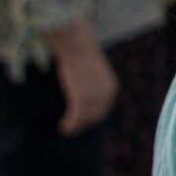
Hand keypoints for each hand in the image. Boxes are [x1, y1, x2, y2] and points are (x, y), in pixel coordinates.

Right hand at [43, 19, 116, 135]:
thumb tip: (82, 93)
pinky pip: (77, 116)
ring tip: (66, 129)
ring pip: (85, 118)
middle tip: (71, 128)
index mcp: (111, 87)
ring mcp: (95, 96)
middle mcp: (107, 94)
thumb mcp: (91, 72)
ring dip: (76, 126)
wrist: (77, 45)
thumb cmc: (80, 55)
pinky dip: (71, 124)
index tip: (80, 122)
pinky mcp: (82, 97)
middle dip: (83, 124)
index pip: (103, 109)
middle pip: (95, 116)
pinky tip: (64, 127)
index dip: (91, 118)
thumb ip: (90, 84)